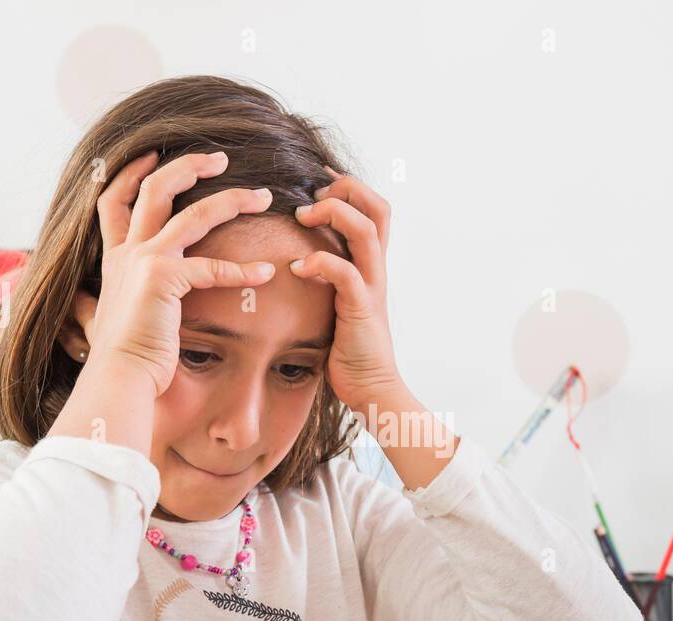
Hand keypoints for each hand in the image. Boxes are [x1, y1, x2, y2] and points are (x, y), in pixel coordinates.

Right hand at [80, 149, 277, 395]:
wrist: (118, 376)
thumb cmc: (119, 355)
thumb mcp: (101, 318)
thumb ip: (94, 305)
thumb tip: (83, 306)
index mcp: (115, 257)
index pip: (114, 199)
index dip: (131, 172)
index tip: (154, 153)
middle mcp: (128, 251)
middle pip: (156, 189)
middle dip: (189, 166)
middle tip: (221, 157)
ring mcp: (145, 260)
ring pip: (194, 213)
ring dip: (232, 200)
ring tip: (262, 196)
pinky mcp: (164, 279)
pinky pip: (213, 267)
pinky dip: (244, 270)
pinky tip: (267, 272)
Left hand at [289, 166, 401, 410]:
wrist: (371, 387)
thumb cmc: (349, 350)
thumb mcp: (336, 305)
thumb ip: (326, 280)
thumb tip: (294, 262)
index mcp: (371, 265)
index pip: (374, 210)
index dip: (350, 187)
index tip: (320, 181)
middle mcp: (376, 269)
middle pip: (378, 208)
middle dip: (346, 190)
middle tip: (313, 196)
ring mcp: (372, 286)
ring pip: (365, 230)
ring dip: (333, 215)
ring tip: (303, 217)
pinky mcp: (362, 308)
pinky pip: (345, 273)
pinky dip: (319, 262)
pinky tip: (297, 267)